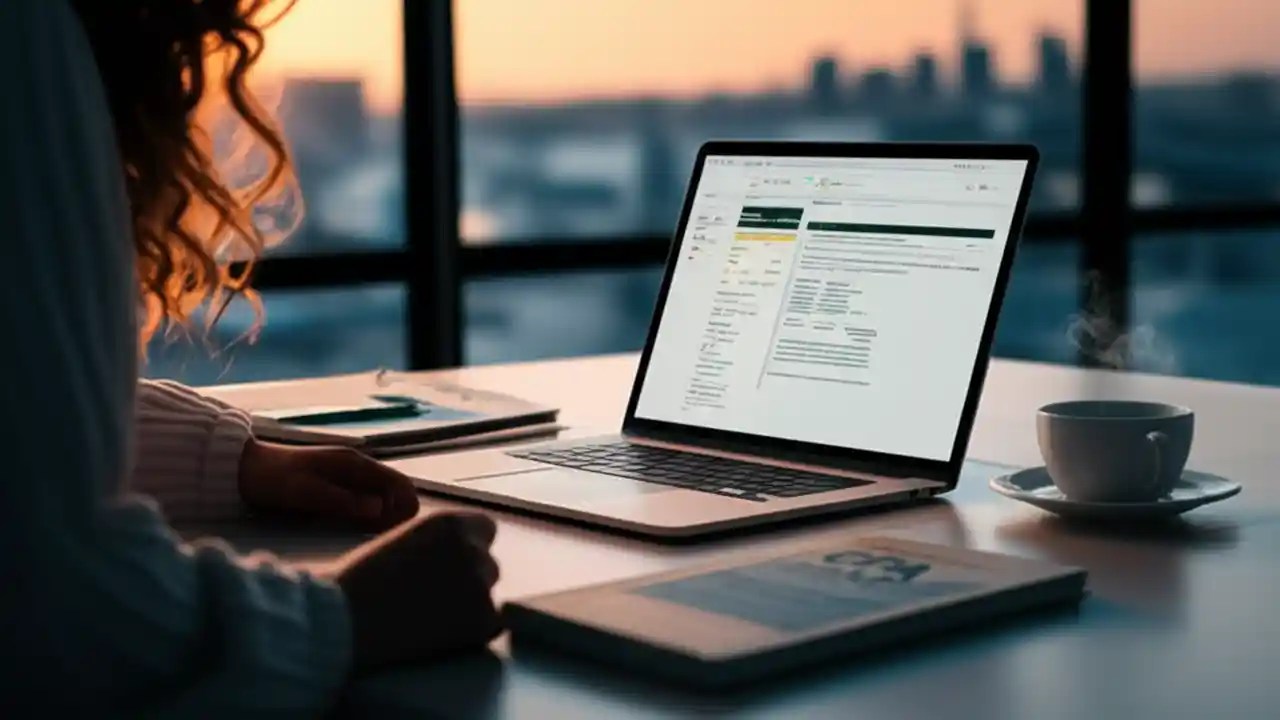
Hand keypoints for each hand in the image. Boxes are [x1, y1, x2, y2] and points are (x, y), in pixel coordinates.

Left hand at [238, 440, 419, 529]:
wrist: (242, 469)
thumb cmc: (273, 479)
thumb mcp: (306, 493)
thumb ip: (343, 500)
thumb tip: (381, 509)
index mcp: (354, 464)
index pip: (400, 484)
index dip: (405, 508)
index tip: (395, 531)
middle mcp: (356, 467)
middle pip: (395, 492)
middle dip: (396, 515)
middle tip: (379, 537)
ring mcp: (347, 476)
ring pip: (381, 498)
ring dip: (382, 517)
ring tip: (367, 535)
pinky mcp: (336, 487)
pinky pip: (364, 501)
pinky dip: (367, 516)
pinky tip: (355, 528)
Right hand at [331, 511, 501, 668]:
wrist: (341, 616)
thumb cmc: (357, 579)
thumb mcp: (403, 540)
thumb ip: (436, 543)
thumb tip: (453, 556)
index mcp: (451, 522)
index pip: (485, 529)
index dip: (469, 547)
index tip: (449, 565)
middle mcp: (472, 548)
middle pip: (488, 565)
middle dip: (469, 579)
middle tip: (433, 598)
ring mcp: (480, 586)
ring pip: (488, 597)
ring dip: (469, 606)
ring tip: (429, 618)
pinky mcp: (481, 621)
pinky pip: (489, 626)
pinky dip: (471, 632)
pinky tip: (437, 634)